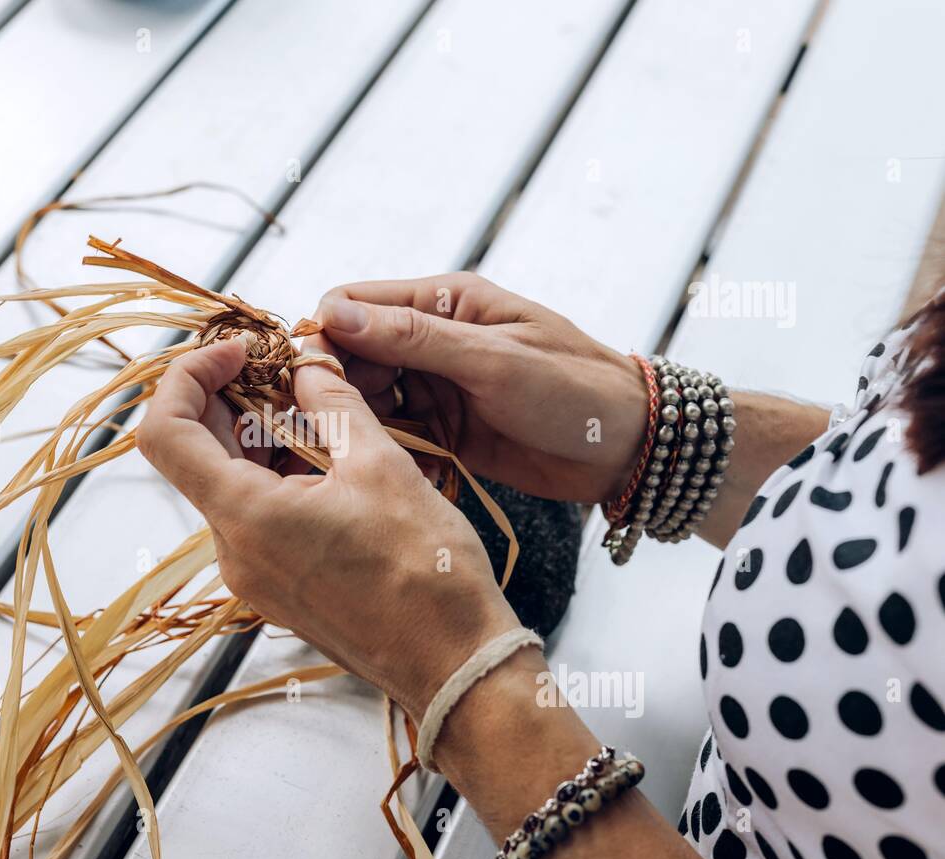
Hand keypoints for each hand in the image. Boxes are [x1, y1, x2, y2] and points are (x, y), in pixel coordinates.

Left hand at [136, 339, 536, 720]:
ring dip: (264, 438)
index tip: (236, 351)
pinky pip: (259, 517)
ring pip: (233, 484)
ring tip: (324, 411)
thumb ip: (332, 404)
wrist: (454, 663)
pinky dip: (281, 476)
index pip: (164, 432)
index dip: (186, 377)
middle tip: (288, 368)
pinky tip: (332, 459)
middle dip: (234, 400)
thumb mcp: (381, 465)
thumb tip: (308, 363)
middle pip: (198, 454)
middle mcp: (234, 551)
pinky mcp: (278, 588)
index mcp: (245, 517)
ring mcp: (254, 575)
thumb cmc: (426, 573)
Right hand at [307, 274, 648, 503]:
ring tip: (357, 454)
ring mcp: (436, 386)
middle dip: (335, 388)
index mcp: (443, 303)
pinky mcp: (444, 430)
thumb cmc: (574, 391)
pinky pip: (394, 436)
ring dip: (357, 423)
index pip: (353, 304)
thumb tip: (332, 315)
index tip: (313, 381)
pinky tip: (385, 469)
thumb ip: (413, 340)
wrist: (631, 449)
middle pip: (352, 355)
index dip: (326, 337)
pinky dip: (385, 450)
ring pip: (366, 399)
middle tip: (334, 430)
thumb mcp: (493, 361)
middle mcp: (431, 340)